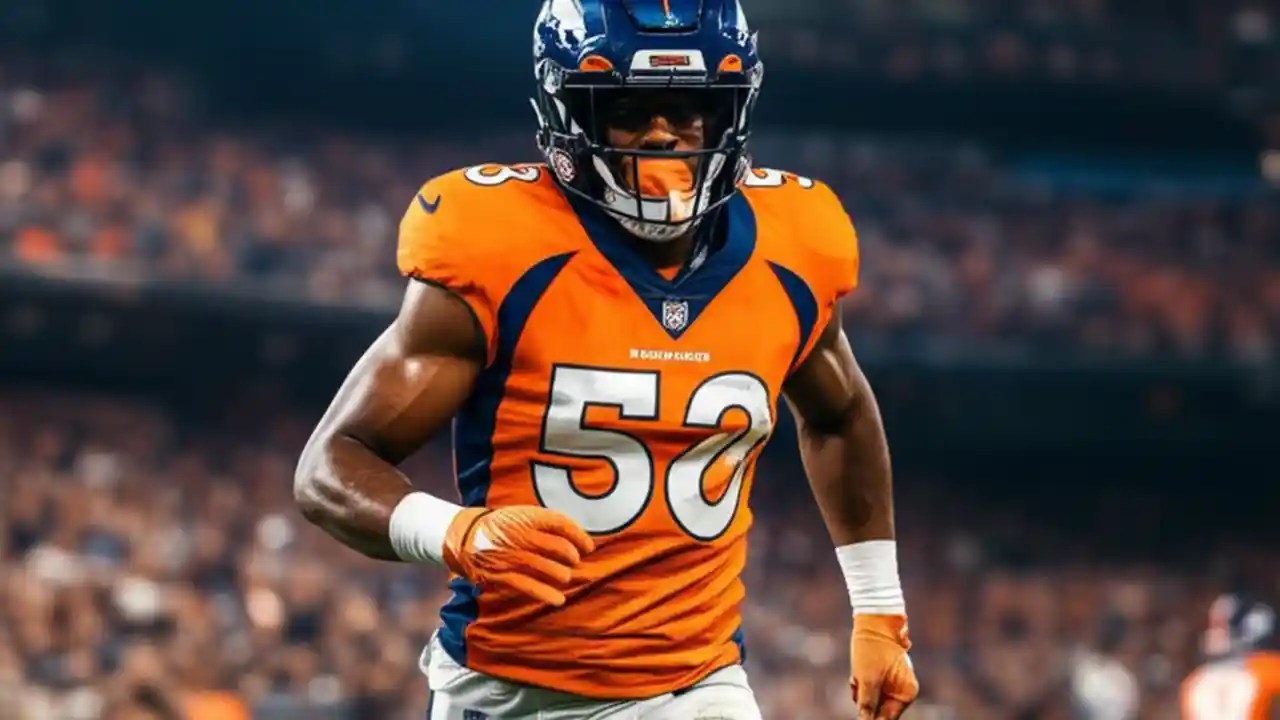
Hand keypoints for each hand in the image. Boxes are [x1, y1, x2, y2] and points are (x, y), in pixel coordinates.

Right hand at [442, 506, 594, 605]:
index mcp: (527, 517)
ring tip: (565, 577)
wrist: (464, 536)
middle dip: (572, 557)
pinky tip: (559, 599)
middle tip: (575, 562)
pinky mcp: (503, 575)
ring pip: (547, 568)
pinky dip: (547, 594)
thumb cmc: (501, 527)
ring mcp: (512, 556)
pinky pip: (529, 586)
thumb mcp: (521, 515)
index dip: (579, 537)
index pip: (562, 524)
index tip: (589, 547)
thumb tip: (577, 537)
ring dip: (562, 575)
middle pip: (558, 547)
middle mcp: (521, 535)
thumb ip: (545, 522)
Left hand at [851, 614, 918, 719]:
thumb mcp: (867, 679)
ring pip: (871, 699)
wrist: (875, 620)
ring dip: (860, 692)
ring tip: (856, 678)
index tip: (862, 717)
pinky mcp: (883, 675)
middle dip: (864, 702)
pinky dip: (860, 684)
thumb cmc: (873, 649)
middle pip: (878, 709)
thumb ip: (867, 704)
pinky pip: (869, 688)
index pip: (887, 718)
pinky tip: (855, 675)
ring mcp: (893, 682)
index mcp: (905, 694)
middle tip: (857, 686)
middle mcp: (902, 690)